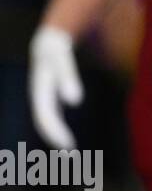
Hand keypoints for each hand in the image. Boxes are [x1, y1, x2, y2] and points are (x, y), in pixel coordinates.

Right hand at [28, 26, 82, 148]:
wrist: (51, 34)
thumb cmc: (56, 44)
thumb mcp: (60, 55)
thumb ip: (66, 76)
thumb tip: (74, 101)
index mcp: (39, 87)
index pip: (44, 115)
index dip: (54, 131)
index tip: (68, 146)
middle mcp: (39, 92)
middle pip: (44, 119)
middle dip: (55, 137)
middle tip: (70, 155)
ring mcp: (44, 91)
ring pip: (47, 118)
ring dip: (56, 134)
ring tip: (69, 152)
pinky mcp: (51, 90)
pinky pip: (52, 112)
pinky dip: (59, 124)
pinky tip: (67, 136)